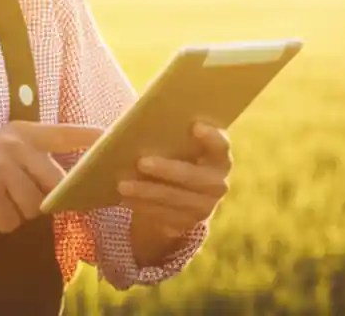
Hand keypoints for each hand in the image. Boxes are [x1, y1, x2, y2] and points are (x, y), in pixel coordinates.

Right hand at [0, 121, 103, 233]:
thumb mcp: (0, 152)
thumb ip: (32, 159)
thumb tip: (70, 183)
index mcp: (20, 133)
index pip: (64, 133)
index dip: (90, 137)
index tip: (113, 138)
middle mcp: (13, 146)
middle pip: (54, 184)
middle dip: (38, 199)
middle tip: (9, 194)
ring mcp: (0, 168)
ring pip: (34, 208)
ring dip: (15, 213)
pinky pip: (12, 221)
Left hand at [120, 120, 229, 237]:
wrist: (175, 191)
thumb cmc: (171, 155)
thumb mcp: (173, 143)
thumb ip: (166, 132)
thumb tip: (136, 121)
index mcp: (218, 157)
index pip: (221, 146)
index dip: (211, 137)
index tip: (194, 125)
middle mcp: (217, 183)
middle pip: (196, 177)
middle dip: (168, 170)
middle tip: (141, 162)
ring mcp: (205, 207)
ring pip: (177, 200)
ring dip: (148, 192)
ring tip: (122, 184)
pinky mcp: (188, 224)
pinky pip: (166, 217)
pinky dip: (144, 207)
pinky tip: (125, 199)